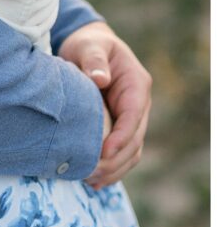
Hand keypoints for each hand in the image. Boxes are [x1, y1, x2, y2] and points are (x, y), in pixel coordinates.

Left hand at [57, 21, 149, 187]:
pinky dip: (111, 167)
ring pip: (131, 150)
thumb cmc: (88, 44)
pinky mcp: (119, 126)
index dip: (121, 137)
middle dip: (116, 159)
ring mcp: (131, 117)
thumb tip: (100, 79)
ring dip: (114, 168)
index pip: (133, 116)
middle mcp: (138, 104)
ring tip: (92, 182)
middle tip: (92, 173)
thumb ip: (94, 60)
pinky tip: (94, 181)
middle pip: (135, 139)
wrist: (88, 44)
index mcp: (136, 85)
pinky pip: (121, 151)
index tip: (103, 152)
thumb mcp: (90, 46)